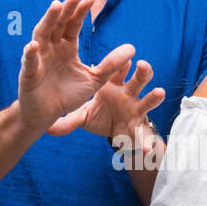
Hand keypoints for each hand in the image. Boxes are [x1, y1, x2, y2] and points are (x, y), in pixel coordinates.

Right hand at [17, 0, 135, 131]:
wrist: (48, 115)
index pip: (73, 24)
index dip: (80, 11)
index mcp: (67, 47)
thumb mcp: (95, 79)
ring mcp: (38, 58)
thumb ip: (111, 64)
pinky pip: (29, 62)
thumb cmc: (68, 95)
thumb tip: (132, 48)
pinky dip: (30, 54)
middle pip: (58, 24)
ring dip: (48, 20)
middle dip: (66, 9)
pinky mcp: (28, 74)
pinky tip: (33, 45)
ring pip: (42, 35)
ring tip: (56, 6)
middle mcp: (51, 47)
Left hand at [47, 53, 165, 141]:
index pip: (119, 69)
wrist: (113, 133)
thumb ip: (69, 119)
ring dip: (154, 96)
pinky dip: (146, 143)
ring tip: (158, 93)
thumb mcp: (83, 116)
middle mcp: (129, 93)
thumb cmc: (99, 115)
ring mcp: (138, 109)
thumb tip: (48, 127)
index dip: (122, 62)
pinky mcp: (141, 127)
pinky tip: (146, 149)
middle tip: (142, 65)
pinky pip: (146, 135)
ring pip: (150, 99)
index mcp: (113, 85)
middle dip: (143, 71)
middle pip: (139, 78)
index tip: (126, 55)